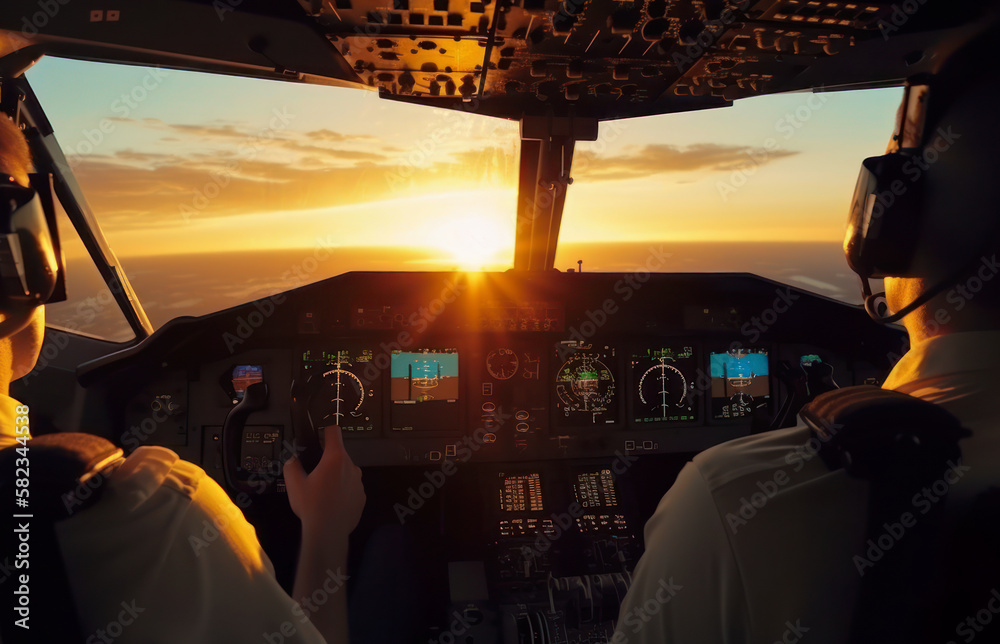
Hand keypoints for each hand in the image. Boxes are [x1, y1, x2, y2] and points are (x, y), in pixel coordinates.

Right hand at [283, 425, 365, 544]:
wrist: (328, 532)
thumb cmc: (312, 507)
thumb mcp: (294, 484)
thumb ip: (292, 466)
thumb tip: (293, 460)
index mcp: (335, 459)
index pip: (334, 432)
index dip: (327, 430)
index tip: (323, 432)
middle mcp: (351, 467)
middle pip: (339, 455)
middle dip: (328, 462)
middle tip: (315, 476)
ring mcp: (358, 482)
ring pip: (346, 472)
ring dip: (336, 477)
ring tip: (323, 493)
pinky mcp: (362, 496)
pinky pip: (351, 488)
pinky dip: (343, 491)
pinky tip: (332, 502)